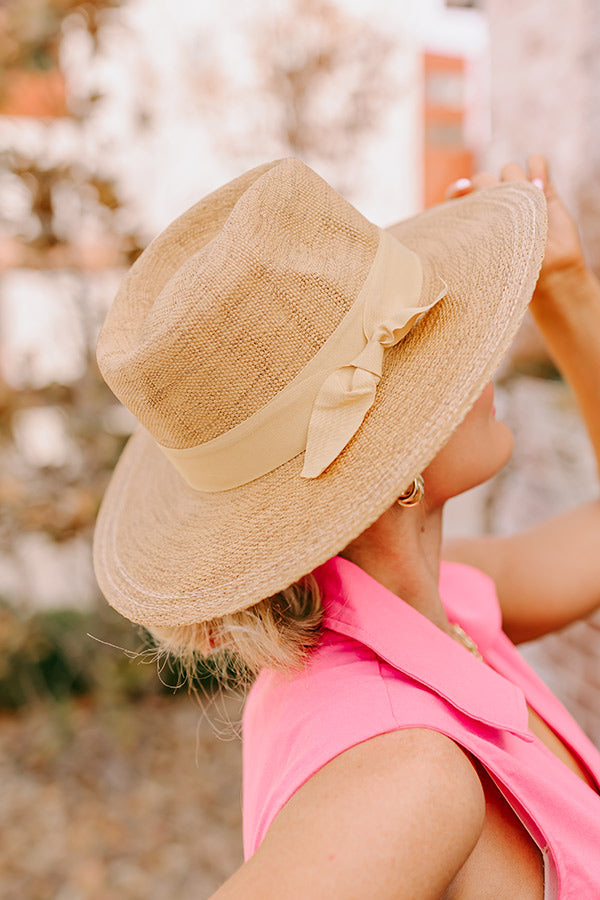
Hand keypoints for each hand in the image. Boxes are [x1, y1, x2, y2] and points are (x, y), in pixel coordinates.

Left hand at [446, 155, 586, 283]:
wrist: (553, 272)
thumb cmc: (515, 272)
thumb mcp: (487, 259)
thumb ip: (471, 233)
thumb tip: (463, 202)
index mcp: (475, 220)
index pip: (457, 197)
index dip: (458, 191)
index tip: (465, 190)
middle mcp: (494, 203)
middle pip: (483, 179)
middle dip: (490, 189)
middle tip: (503, 211)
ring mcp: (517, 193)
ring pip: (509, 169)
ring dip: (517, 181)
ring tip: (529, 204)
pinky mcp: (541, 186)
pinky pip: (536, 161)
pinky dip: (537, 166)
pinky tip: (541, 185)